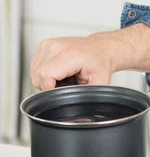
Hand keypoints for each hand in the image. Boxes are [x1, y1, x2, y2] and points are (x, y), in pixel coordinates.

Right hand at [30, 23, 149, 90]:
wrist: (107, 47)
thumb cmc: (104, 64)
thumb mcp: (100, 84)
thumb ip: (89, 97)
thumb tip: (85, 112)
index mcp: (69, 55)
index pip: (44, 78)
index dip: (52, 90)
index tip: (65, 91)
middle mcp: (56, 46)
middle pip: (38, 77)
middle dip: (51, 86)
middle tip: (71, 84)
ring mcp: (49, 44)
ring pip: (35, 72)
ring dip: (49, 80)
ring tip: (68, 77)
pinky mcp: (45, 44)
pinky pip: (37, 66)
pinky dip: (47, 72)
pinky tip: (63, 72)